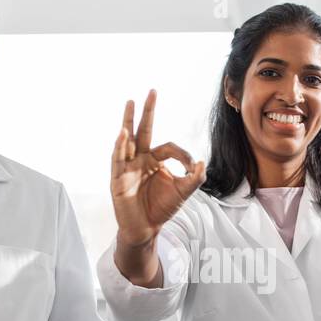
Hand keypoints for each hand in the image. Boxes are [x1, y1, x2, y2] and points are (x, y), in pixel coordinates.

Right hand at [110, 89, 205, 252]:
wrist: (146, 229)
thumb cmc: (161, 208)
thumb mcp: (183, 192)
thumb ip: (195, 179)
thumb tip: (202, 163)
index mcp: (154, 160)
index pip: (168, 147)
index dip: (183, 154)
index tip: (192, 168)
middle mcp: (139, 159)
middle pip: (143, 130)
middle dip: (148, 111)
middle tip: (152, 91)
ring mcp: (127, 167)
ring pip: (127, 140)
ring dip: (128, 121)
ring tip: (131, 102)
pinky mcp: (117, 178)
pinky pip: (118, 159)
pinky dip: (120, 146)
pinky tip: (123, 133)